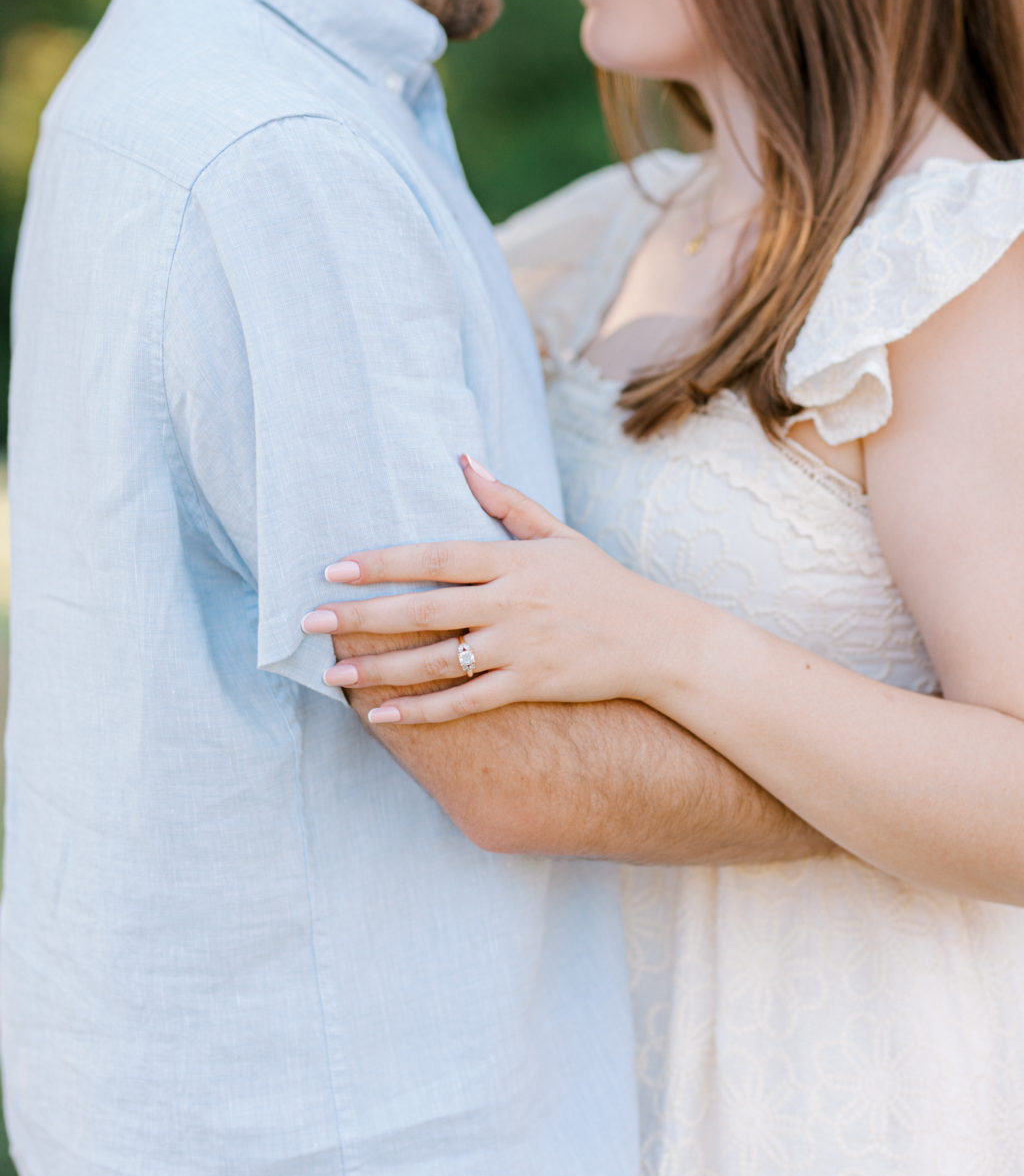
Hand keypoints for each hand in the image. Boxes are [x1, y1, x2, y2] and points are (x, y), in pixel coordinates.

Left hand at [301, 455, 676, 723]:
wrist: (655, 640)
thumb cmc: (601, 583)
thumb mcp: (558, 534)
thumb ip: (507, 501)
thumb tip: (463, 460)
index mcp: (512, 561)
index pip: (435, 557)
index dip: (382, 563)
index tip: (334, 568)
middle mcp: (510, 603)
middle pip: (424, 609)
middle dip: (363, 616)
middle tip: (310, 621)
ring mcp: (519, 648)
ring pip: (437, 661)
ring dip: (381, 669)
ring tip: (333, 674)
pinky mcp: (529, 686)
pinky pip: (466, 703)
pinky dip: (423, 712)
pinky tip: (383, 716)